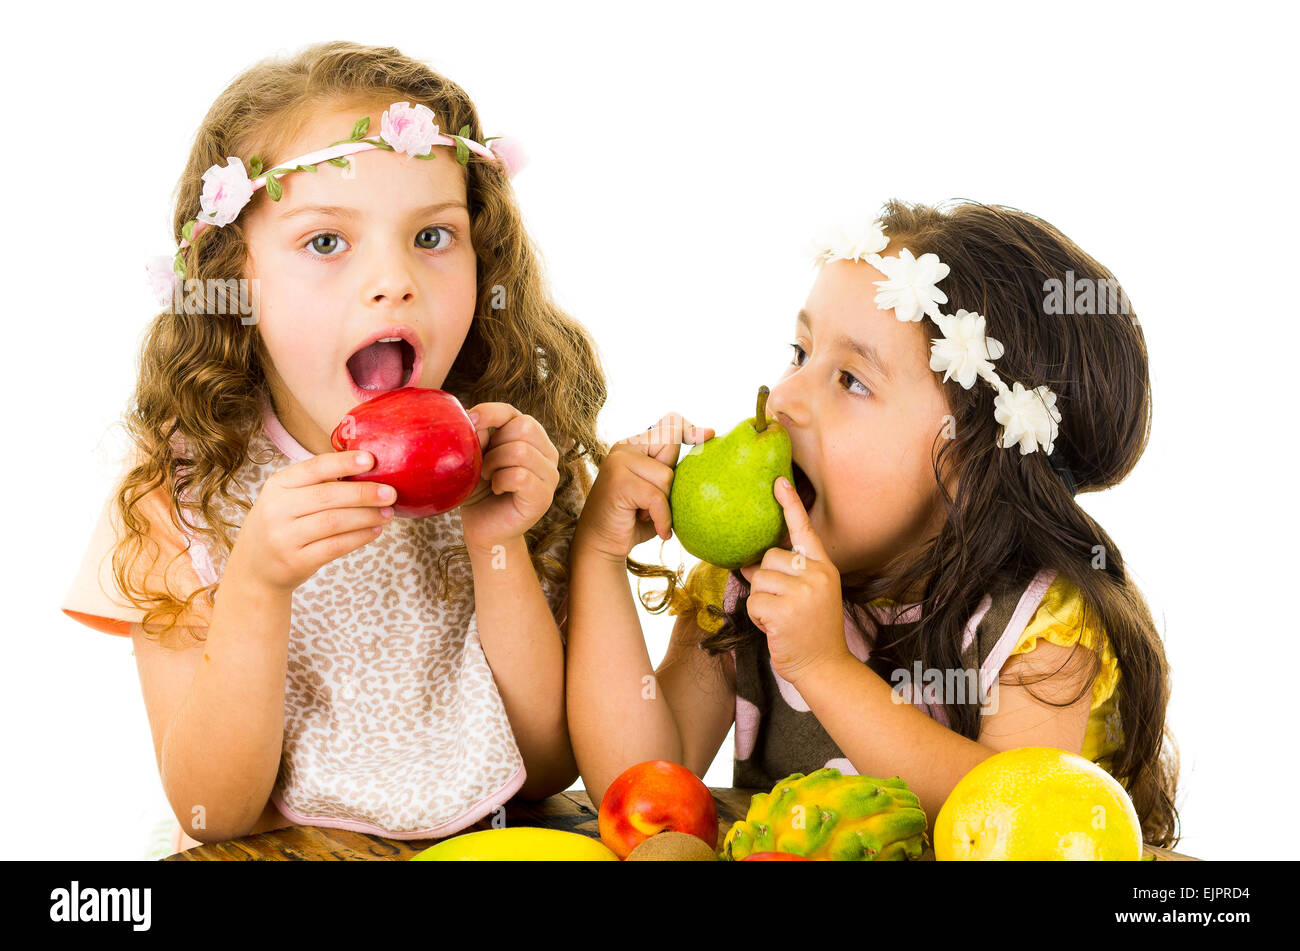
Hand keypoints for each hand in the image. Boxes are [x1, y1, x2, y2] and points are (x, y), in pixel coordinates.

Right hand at [230, 450, 395, 594]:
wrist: (255, 567)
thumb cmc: (282, 523)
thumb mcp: (287, 497)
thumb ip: (317, 483)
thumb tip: (367, 469)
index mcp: (277, 485)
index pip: (313, 468)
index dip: (343, 463)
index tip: (371, 460)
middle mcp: (277, 509)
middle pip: (327, 496)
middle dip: (364, 493)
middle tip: (391, 492)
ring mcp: (284, 537)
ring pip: (334, 522)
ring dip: (367, 516)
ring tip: (388, 513)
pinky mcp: (296, 561)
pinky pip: (335, 546)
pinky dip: (359, 537)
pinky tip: (374, 530)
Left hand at [459, 402, 559, 555]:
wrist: (484, 529)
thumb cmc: (479, 491)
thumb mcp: (476, 456)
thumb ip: (479, 435)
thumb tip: (473, 418)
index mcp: (532, 438)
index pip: (514, 412)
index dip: (491, 412)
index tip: (470, 419)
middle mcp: (547, 453)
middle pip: (524, 426)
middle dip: (495, 444)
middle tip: (483, 465)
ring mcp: (550, 476)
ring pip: (521, 450)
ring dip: (494, 464)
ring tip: (488, 478)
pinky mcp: (544, 497)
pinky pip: (520, 476)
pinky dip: (501, 480)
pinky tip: (496, 489)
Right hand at [572, 412, 714, 562]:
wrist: (602, 545)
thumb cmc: (634, 520)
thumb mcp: (657, 491)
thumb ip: (669, 472)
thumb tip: (705, 445)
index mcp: (634, 445)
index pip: (669, 424)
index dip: (689, 429)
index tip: (709, 435)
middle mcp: (624, 447)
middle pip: (671, 447)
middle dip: (671, 480)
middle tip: (652, 503)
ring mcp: (619, 462)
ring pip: (666, 476)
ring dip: (665, 503)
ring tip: (647, 514)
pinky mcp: (619, 481)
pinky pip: (657, 497)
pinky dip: (662, 518)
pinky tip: (660, 530)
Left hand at [739, 476, 849, 685]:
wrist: (825, 667)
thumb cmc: (812, 631)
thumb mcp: (809, 596)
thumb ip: (787, 574)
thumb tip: (749, 561)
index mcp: (824, 568)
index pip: (804, 530)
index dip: (790, 505)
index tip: (778, 482)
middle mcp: (817, 575)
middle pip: (769, 557)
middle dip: (766, 581)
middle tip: (783, 606)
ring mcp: (803, 593)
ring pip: (758, 579)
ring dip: (761, 601)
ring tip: (780, 618)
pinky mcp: (785, 611)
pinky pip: (753, 602)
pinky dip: (757, 617)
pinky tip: (775, 628)